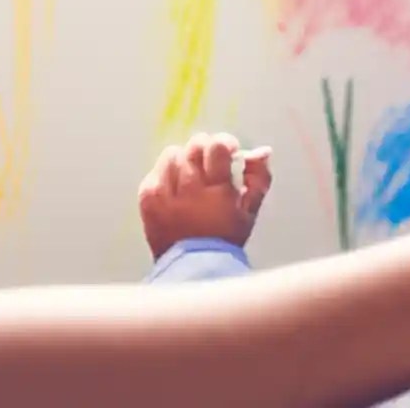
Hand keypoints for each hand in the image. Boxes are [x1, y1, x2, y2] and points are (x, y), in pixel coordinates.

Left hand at [138, 133, 272, 259]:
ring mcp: (164, 192)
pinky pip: (155, 171)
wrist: (192, 267)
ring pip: (173, 154)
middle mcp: (189, 187)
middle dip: (205, 148)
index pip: (217, 146)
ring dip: (184, 159)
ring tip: (191, 175)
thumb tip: (261, 152)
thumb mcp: (250, 210)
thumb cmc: (226, 239)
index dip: (225, 142)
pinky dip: (166, 173)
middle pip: (194, 146)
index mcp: (217, 189)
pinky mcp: (147, 198)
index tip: (228, 150)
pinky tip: (175, 187)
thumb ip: (259, 177)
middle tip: (210, 161)